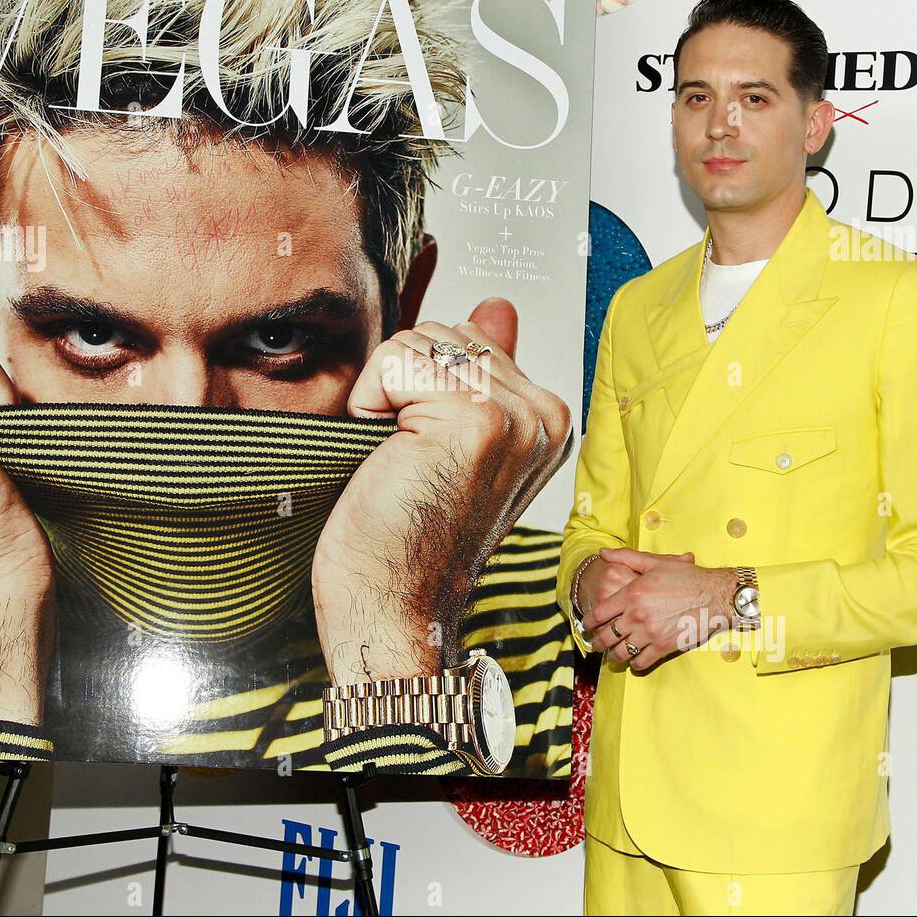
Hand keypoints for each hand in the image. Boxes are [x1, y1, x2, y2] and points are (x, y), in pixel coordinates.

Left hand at [312, 298, 571, 684]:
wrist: (393, 609)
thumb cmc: (409, 540)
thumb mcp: (450, 443)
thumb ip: (480, 374)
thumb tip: (497, 307)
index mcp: (545, 420)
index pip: (467, 339)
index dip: (419, 386)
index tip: (427, 451)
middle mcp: (543, 415)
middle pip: (442, 333)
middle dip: (401, 385)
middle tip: (408, 458)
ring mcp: (516, 416)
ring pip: (418, 342)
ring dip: (384, 395)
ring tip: (400, 459)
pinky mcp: (476, 420)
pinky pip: (396, 362)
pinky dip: (371, 403)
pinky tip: (388, 455)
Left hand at [586, 547, 735, 669]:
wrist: (714, 595)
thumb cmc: (686, 577)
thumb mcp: (654, 562)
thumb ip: (625, 557)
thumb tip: (602, 553)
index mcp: (631, 594)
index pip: (599, 614)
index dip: (588, 623)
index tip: (586, 626)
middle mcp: (636, 615)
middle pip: (606, 636)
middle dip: (597, 643)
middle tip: (595, 644)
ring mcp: (649, 632)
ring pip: (621, 651)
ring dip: (613, 655)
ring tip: (612, 655)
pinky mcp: (664, 646)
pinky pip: (641, 661)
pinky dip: (634, 664)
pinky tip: (634, 661)